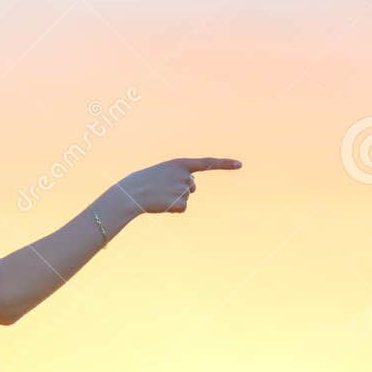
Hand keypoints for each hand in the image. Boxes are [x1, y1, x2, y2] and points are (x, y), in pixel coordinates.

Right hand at [118, 157, 241, 214]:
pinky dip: (173, 209)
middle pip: (192, 185)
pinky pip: (183, 208)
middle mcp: (185, 175)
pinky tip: (162, 204)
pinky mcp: (181, 203)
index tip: (240, 165)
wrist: (132, 192)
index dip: (225, 164)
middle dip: (181, 188)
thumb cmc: (145, 181)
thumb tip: (193, 187)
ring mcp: (184, 189)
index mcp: (181, 163)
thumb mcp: (164, 172)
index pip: (207, 163)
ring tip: (159, 195)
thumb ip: (181, 175)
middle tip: (162, 188)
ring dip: (174, 198)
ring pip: (186, 197)